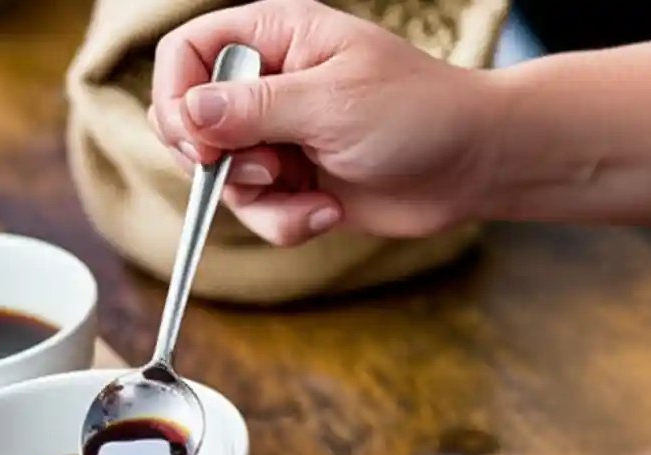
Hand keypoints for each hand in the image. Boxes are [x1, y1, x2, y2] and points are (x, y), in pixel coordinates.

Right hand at [149, 0, 497, 245]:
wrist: (474, 166)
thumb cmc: (419, 113)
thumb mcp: (331, 102)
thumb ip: (252, 108)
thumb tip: (185, 114)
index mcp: (275, 36)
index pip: (185, 53)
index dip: (176, 97)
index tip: (197, 141)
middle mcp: (267, 83)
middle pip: (189, 122)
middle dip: (218, 161)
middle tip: (264, 169)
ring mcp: (276, 135)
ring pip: (220, 178)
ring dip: (260, 201)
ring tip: (311, 196)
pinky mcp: (291, 182)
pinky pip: (255, 212)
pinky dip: (285, 222)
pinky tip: (327, 212)